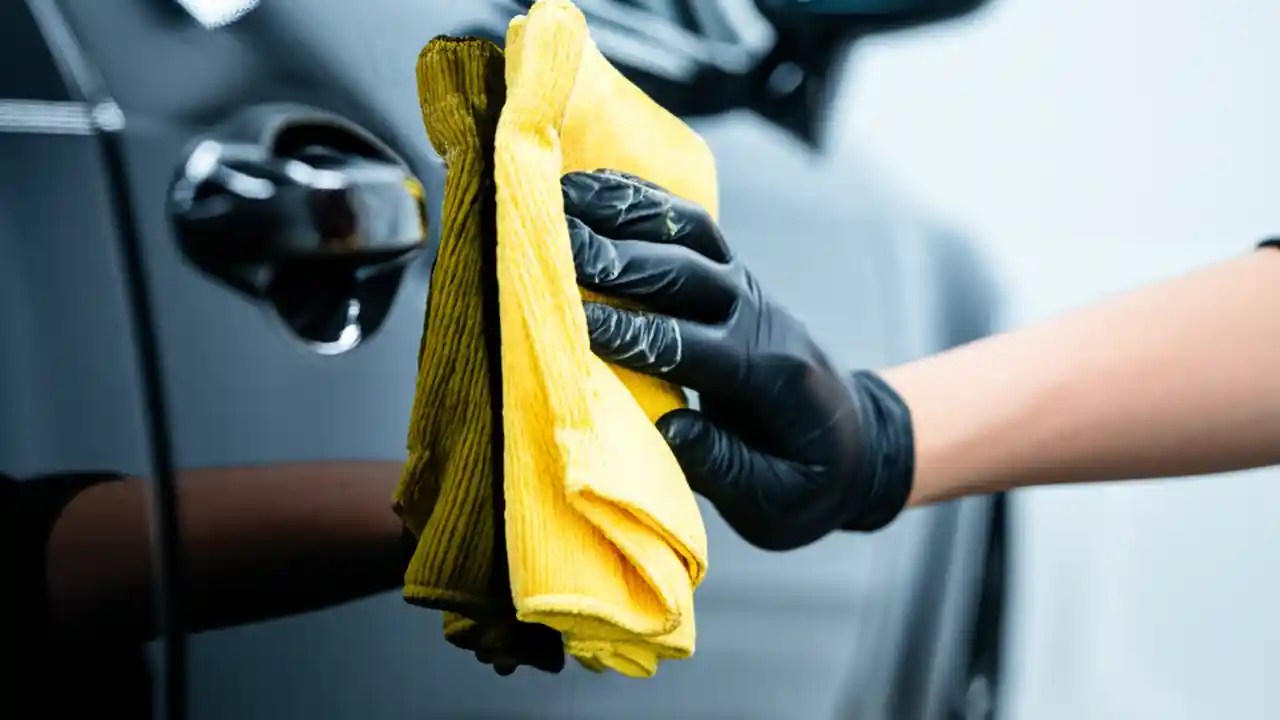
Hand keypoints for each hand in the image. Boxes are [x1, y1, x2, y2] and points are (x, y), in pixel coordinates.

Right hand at [561, 170, 915, 549]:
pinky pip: (690, 227)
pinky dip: (642, 202)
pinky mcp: (731, 277)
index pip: (693, 346)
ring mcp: (746, 288)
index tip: (573, 325)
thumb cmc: (809, 483)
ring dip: (625, 213)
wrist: (857, 442)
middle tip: (554, 243)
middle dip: (617, 258)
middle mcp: (759, 317)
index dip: (632, 335)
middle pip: (686, 274)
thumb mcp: (778, 499)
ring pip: (689, 234)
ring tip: (561, 196)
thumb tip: (666, 431)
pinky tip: (592, 187)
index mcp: (770, 375)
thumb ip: (725, 466)